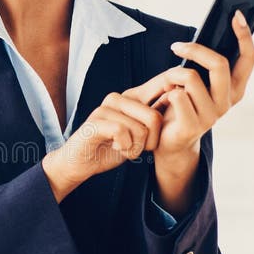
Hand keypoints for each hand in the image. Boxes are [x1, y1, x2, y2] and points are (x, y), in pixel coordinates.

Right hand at [42, 83, 165, 192]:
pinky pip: (122, 132)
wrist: (80, 163)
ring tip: (123, 148)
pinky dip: (124, 147)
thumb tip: (174, 104)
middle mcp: (117, 99)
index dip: (169, 98)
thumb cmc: (109, 149)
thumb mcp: (136, 135)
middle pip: (154, 117)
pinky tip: (116, 148)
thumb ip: (150, 122)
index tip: (172, 115)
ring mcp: (105, 109)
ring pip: (139, 129)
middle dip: (151, 141)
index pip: (157, 90)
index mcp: (128, 99)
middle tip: (137, 148)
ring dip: (135, 148)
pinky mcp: (95, 122)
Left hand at [127, 9, 253, 164]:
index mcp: (235, 88)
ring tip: (168, 86)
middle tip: (177, 46)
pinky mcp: (193, 126)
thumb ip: (205, 65)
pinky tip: (164, 101)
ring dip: (172, 77)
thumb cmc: (182, 105)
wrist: (169, 141)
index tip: (236, 15)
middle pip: (219, 64)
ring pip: (191, 78)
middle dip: (195, 50)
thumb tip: (204, 37)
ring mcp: (212, 116)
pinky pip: (176, 96)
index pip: (249, 58)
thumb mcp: (197, 82)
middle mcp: (228, 102)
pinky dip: (165, 93)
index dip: (244, 35)